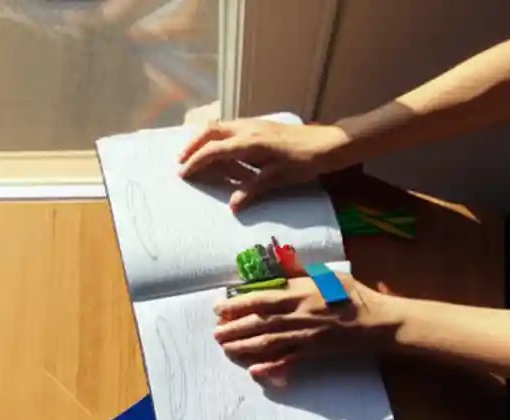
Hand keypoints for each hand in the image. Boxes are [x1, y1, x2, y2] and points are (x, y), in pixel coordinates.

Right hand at [177, 119, 350, 209]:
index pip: (215, 150)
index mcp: (250, 141)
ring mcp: (253, 124)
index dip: (196, 161)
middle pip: (210, 130)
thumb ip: (253, 189)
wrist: (328, 143)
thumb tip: (233, 206)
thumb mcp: (279, 178)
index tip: (183, 173)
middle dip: (193, 145)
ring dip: (204, 140)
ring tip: (195, 156)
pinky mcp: (259, 125)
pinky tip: (220, 151)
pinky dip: (218, 138)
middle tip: (182, 162)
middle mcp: (248, 128)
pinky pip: (231, 128)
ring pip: (220, 126)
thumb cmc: (304, 162)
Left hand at [213, 274, 397, 384]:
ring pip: (267, 342)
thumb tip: (278, 268)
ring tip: (226, 349)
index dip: (237, 304)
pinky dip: (270, 367)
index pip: (261, 298)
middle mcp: (298, 314)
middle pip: (258, 322)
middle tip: (216, 333)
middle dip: (234, 328)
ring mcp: (304, 335)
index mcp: (300, 292)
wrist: (377, 321)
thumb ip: (300, 273)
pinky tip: (254, 371)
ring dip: (243, 346)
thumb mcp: (327, 275)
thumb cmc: (353, 294)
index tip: (219, 308)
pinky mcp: (313, 352)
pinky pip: (287, 361)